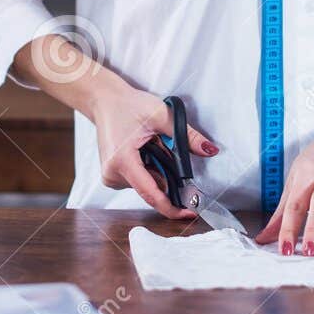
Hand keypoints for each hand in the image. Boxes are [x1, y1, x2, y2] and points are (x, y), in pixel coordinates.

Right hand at [87, 81, 219, 220]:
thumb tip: (209, 150)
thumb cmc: (128, 105)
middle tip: (164, 146)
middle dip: (167, 174)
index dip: (172, 207)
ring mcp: (110, 176)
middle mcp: (112, 173)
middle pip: (152, 188)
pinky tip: (143, 149)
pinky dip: (148, 169)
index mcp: (122, 160)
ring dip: (157, 169)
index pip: (151, 193)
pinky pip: (139, 180)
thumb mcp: (161, 115)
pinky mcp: (111, 175)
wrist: (104, 100)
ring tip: (150, 143)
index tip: (189, 212)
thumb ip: (186, 135)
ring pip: (146, 185)